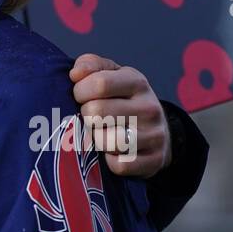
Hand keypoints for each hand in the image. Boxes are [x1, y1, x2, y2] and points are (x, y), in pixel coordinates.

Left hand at [69, 54, 170, 177]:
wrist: (157, 130)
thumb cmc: (122, 99)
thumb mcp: (110, 75)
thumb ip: (90, 66)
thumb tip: (75, 74)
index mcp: (137, 82)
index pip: (99, 83)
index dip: (80, 91)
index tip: (79, 96)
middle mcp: (149, 107)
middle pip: (98, 112)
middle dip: (84, 116)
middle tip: (88, 117)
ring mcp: (154, 135)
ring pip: (109, 141)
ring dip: (95, 139)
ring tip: (97, 134)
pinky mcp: (155, 160)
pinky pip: (121, 165)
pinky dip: (109, 162)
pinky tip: (110, 153)